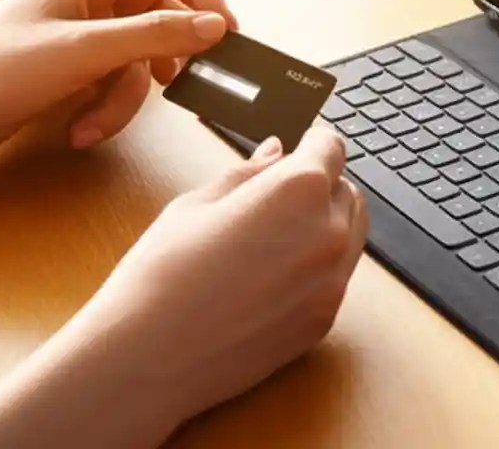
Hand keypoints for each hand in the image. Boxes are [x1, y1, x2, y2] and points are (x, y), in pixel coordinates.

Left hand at [0, 0, 238, 159]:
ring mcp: (82, 32)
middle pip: (161, 18)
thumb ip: (156, 35)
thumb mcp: (85, 52)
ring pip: (140, 60)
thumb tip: (214, 26)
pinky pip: (115, 83)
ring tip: (93, 122)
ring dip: (123, 99)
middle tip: (176, 85)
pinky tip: (79, 129)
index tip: (227, 36)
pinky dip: (104, 110)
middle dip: (159, 62)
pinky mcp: (73, 66)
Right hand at [0, 128, 368, 447]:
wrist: (148, 356)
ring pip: (350, 235)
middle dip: (321, 183)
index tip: (299, 144)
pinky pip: (335, 278)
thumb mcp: (198, 203)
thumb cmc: (162, 272)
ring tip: (272, 233)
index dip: (313, 141)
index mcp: (299, 190)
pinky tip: (269, 274)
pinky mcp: (323, 322)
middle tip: (275, 192)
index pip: (332, 147)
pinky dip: (317, 265)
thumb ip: (249, 174)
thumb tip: (276, 151)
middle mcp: (329, 234)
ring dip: (326, 223)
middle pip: (347, 191)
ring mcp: (331, 284)